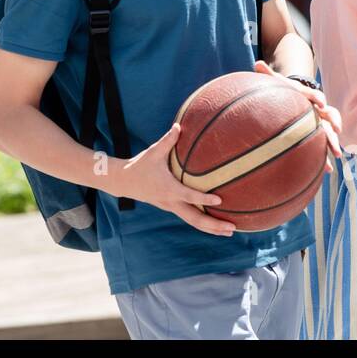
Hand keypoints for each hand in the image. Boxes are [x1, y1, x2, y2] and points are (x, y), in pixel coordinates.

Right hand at [113, 123, 235, 236]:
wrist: (124, 182)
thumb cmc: (140, 164)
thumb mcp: (154, 152)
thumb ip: (168, 140)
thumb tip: (179, 125)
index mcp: (168, 188)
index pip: (189, 196)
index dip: (203, 199)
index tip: (219, 200)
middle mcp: (171, 202)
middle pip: (195, 218)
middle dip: (214, 224)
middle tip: (232, 228)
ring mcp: (171, 207)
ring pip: (193, 222)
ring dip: (211, 228)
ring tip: (230, 232)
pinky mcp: (171, 208)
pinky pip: (189, 218)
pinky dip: (203, 224)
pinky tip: (216, 226)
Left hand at [253, 60, 342, 171]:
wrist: (295, 99)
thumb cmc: (286, 91)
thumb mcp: (279, 83)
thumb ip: (269, 75)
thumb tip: (257, 62)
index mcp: (311, 97)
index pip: (318, 96)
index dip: (320, 99)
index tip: (320, 103)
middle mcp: (319, 110)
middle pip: (330, 117)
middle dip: (334, 125)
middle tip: (337, 132)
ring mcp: (321, 124)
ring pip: (330, 134)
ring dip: (333, 143)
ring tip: (336, 155)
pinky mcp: (317, 136)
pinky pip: (322, 147)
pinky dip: (324, 158)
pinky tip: (326, 171)